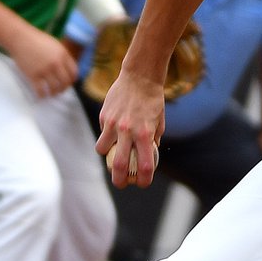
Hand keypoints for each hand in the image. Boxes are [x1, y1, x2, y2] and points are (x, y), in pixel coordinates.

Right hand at [7, 26, 78, 98]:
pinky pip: (40, 90)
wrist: (20, 38)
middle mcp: (56, 63)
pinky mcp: (33, 75)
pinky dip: (42, 95)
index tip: (68, 83)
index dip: (72, 80)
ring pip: (54, 88)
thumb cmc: (36, 40)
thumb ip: (61, 56)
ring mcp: (45, 70)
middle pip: (65, 82)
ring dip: (54, 93)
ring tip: (51, 94)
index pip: (74, 72)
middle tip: (60, 90)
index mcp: (63, 54)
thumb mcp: (54, 45)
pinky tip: (41, 95)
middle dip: (63, 88)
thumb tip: (66, 70)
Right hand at [95, 68, 165, 188]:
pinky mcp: (104, 116)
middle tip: (121, 183)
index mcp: (145, 134)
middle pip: (119, 166)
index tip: (142, 183)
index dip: (143, 180)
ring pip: (103, 150)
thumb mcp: (159, 122)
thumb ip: (153, 139)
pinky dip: (106, 136)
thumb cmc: (152, 100)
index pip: (144, 166)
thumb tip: (147, 155)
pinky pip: (102, 133)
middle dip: (119, 180)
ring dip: (108, 155)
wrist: (140, 76)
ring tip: (113, 153)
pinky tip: (113, 130)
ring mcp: (113, 124)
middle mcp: (128, 131)